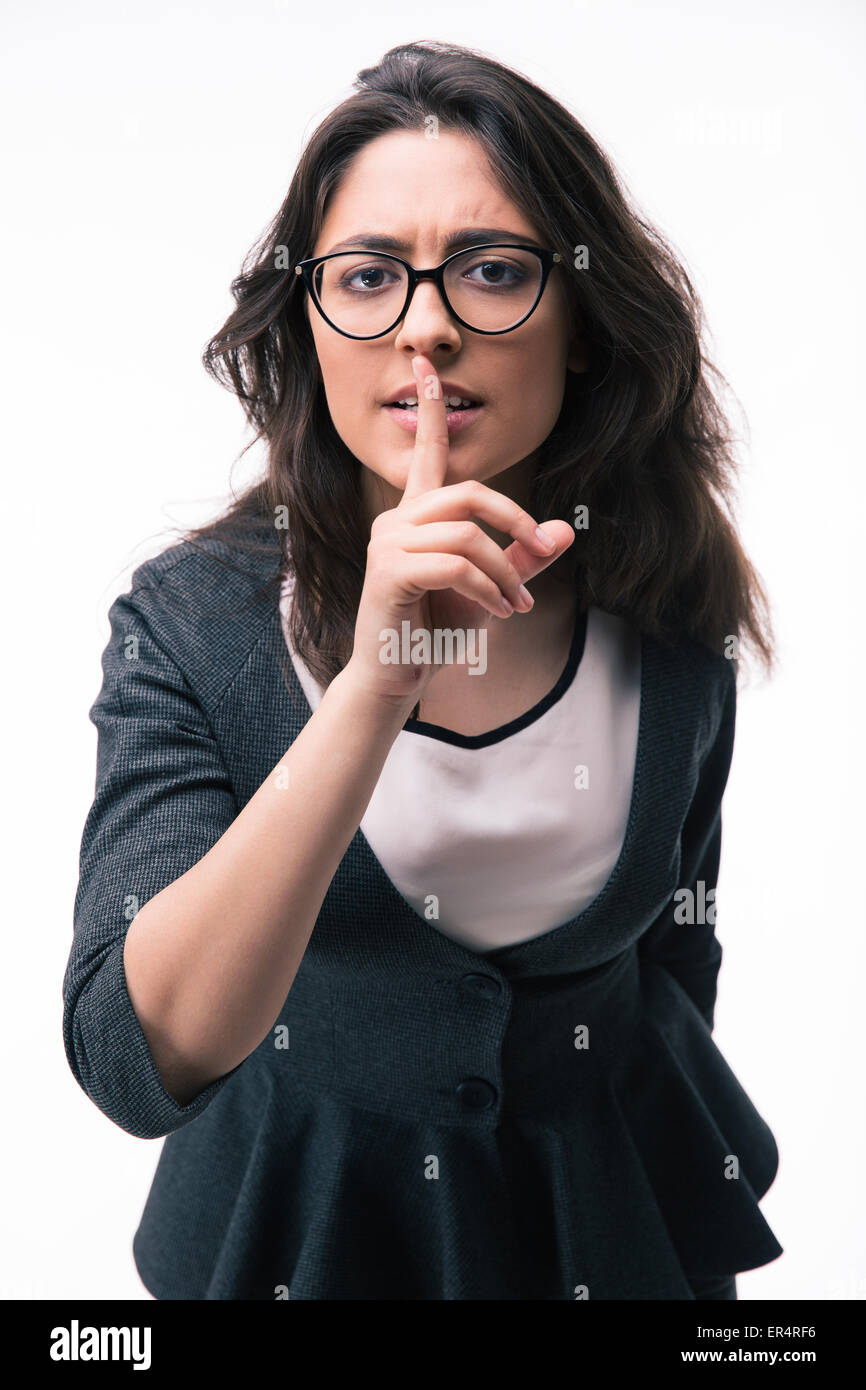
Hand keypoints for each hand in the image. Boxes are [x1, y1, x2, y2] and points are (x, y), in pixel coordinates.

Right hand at [343, 351, 574, 708]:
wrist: (398, 676)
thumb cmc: (437, 630)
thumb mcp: (491, 590)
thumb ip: (523, 560)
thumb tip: (565, 531)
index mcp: (416, 516)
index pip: (427, 453)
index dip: (428, 408)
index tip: (426, 364)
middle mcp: (397, 521)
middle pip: (469, 492)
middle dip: (515, 521)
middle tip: (540, 551)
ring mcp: (388, 544)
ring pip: (467, 534)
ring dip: (505, 571)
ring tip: (517, 604)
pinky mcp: (389, 572)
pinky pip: (455, 566)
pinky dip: (488, 589)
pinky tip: (499, 611)